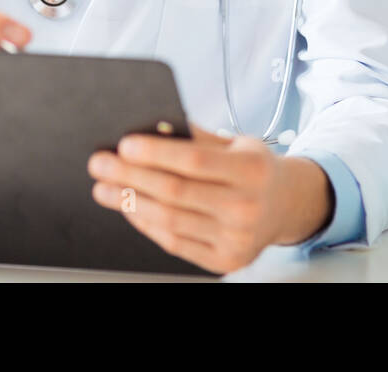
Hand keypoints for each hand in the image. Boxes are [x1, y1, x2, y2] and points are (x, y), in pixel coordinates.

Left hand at [88, 123, 330, 273]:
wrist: (287, 206)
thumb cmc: (255, 169)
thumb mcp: (238, 143)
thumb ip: (198, 137)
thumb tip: (152, 126)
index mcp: (252, 170)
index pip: (195, 160)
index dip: (156, 153)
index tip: (124, 144)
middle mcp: (247, 206)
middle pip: (176, 192)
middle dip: (130, 177)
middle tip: (100, 164)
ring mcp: (236, 238)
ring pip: (170, 220)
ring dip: (129, 202)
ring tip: (104, 188)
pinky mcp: (224, 261)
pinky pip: (174, 243)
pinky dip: (146, 224)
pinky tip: (130, 208)